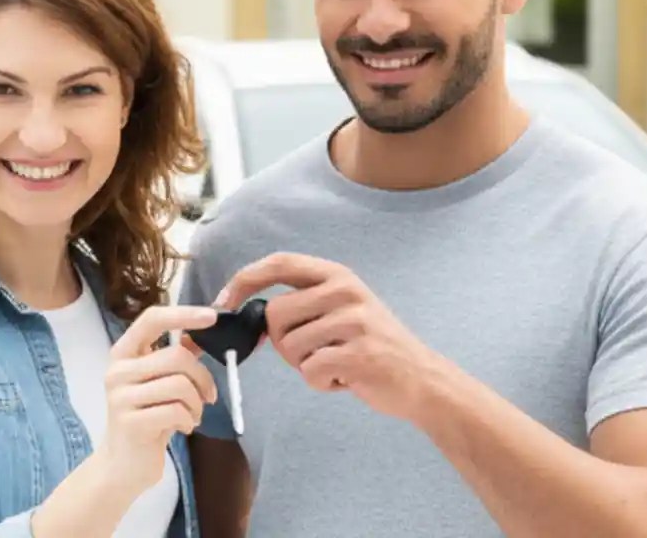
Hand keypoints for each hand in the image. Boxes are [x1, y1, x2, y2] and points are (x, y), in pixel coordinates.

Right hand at [96, 305, 219, 491]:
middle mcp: (117, 370)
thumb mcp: (159, 383)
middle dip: (203, 377)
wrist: (122, 465)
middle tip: (209, 396)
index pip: (152, 319)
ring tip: (193, 415)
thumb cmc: (147, 418)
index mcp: (123, 353)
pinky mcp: (130, 422)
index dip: (184, 314)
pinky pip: (176, 411)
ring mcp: (120, 397)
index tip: (212, 316)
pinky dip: (189, 420)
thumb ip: (175, 357)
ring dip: (198, 404)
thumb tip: (202, 331)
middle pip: (177, 356)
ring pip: (180, 385)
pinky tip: (182, 427)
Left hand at [216, 252, 445, 422]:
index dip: (245, 280)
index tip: (223, 302)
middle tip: (313, 352)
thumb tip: (244, 311)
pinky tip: (346, 378)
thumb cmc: (370, 346)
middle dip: (282, 343)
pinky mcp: (359, 354)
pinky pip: (311, 371)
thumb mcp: (341, 309)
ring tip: (336, 364)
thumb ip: (301, 304)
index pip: (279, 263)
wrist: (422, 379)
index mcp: (337, 274)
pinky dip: (321, 382)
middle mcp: (345, 290)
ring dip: (305, 366)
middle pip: (275, 315)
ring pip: (289, 348)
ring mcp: (355, 321)